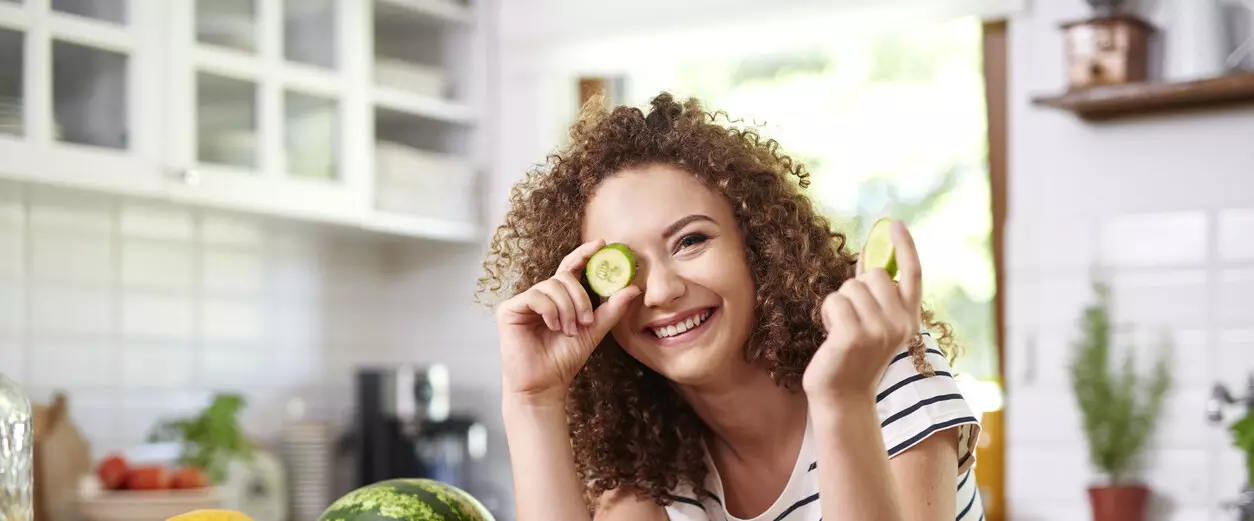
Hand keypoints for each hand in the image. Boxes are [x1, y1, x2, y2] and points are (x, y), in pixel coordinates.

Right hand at [497, 239, 641, 405]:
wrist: (544, 384)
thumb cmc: (565, 359)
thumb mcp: (593, 331)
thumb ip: (611, 309)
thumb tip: (633, 288)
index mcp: (559, 298)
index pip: (571, 268)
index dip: (584, 253)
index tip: (601, 244)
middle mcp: (540, 296)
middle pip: (564, 277)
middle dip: (580, 298)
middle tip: (586, 321)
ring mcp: (524, 301)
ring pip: (551, 286)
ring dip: (567, 309)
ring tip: (569, 330)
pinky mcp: (509, 309)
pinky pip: (535, 296)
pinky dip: (550, 311)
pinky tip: (554, 327)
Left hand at [803, 220, 922, 403]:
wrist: (843, 398)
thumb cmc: (853, 357)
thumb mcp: (872, 323)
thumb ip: (874, 294)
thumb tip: (867, 257)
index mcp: (908, 320)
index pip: (913, 275)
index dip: (906, 246)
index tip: (894, 224)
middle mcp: (900, 324)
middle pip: (873, 275)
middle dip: (855, 289)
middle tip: (852, 319)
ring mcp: (878, 331)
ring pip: (850, 287)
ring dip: (838, 304)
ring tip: (841, 332)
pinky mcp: (854, 336)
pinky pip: (834, 301)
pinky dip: (827, 314)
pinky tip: (831, 336)